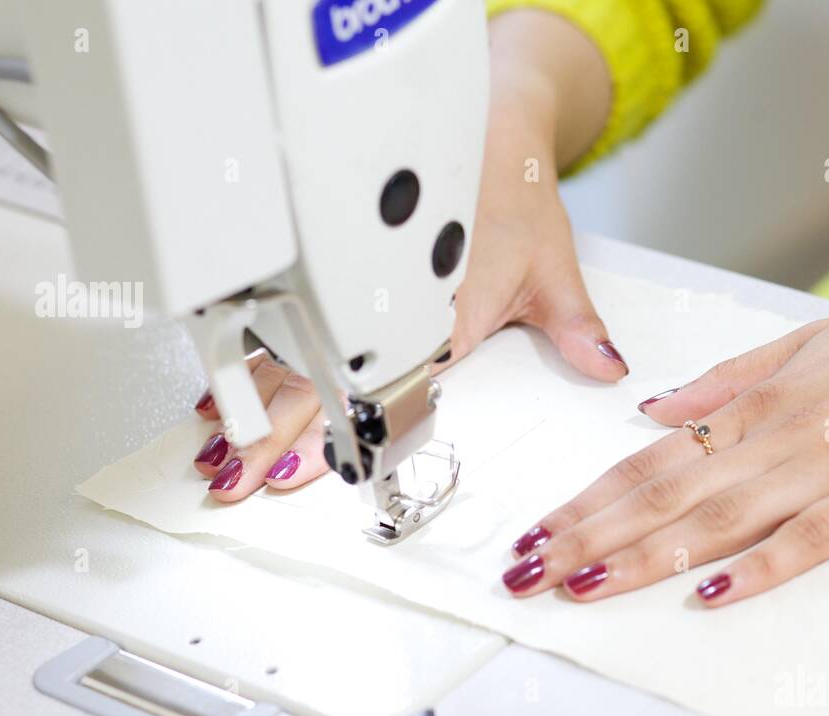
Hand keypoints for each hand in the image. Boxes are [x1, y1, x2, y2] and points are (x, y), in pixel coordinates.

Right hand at [192, 10, 620, 502]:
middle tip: (245, 480)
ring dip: (257, 407)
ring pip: (295, 355)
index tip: (316, 466)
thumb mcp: (553, 266)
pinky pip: (288, 325)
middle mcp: (390, 301)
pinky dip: (255, 365)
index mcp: (445, 306)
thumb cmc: (515, 192)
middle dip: (284, 435)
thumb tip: (606, 369)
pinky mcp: (339, 276)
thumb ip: (574, 328)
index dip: (348, 426)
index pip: (389, 381)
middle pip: (324, 379)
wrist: (484, 121)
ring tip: (224, 455)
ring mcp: (355, 286)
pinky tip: (222, 395)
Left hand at [502, 267, 828, 605]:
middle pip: (662, 495)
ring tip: (584, 587)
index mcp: (752, 407)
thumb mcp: (801, 347)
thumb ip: (723, 383)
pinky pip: (811, 538)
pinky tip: (715, 594)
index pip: (647, 461)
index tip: (535, 531)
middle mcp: (775, 437)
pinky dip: (761, 567)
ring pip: (719, 519)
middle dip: (587, 537)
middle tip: (525, 571)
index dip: (586, 500)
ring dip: (646, 556)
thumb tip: (650, 407)